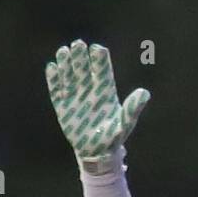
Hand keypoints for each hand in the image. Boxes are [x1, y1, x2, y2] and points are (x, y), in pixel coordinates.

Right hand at [46, 41, 149, 166]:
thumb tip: (145, 93)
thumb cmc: (113, 138)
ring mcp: (74, 95)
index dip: (100, 60)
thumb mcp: (124, 125)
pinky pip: (56, 89)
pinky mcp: (62, 105)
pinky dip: (54, 79)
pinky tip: (52, 67)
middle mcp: (89, 89)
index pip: (102, 71)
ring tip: (64, 51)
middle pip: (84, 69)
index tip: (98, 49)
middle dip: (81, 56)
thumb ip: (132, 109)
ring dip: (66, 63)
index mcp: (105, 91)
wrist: (96, 152)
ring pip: (69, 75)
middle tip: (78, 44)